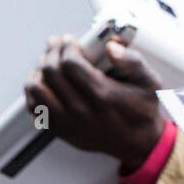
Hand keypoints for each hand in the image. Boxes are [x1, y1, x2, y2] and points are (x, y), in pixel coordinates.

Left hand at [24, 34, 165, 171]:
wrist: (138, 143)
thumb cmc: (142, 112)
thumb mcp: (150, 83)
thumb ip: (133, 61)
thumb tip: (112, 46)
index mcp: (103, 95)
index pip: (71, 64)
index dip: (67, 47)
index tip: (70, 40)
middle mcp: (82, 110)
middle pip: (51, 73)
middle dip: (51, 52)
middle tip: (56, 44)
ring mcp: (68, 122)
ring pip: (37, 89)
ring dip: (39, 70)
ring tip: (47, 62)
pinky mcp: (61, 130)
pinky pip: (35, 107)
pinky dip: (34, 91)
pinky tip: (41, 81)